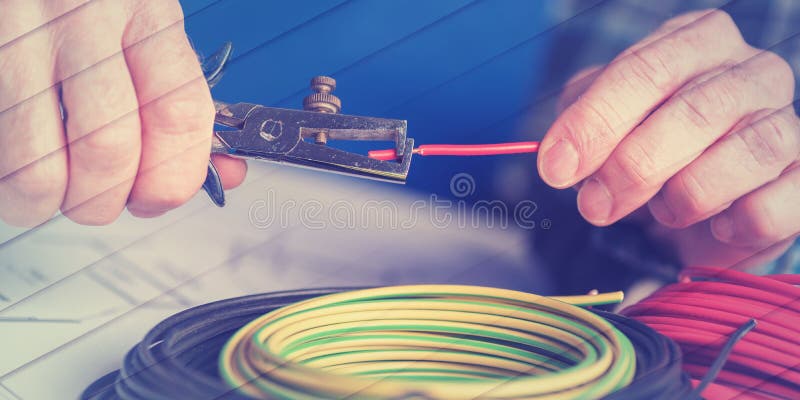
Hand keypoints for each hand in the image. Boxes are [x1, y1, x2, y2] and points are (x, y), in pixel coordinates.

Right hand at [0, 0, 246, 226]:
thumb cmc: (92, 0)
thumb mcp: (149, 29)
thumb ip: (181, 100)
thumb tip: (223, 174)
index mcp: (146, 16)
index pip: (178, 115)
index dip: (173, 179)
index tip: (159, 198)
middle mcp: (84, 21)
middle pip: (109, 150)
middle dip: (107, 201)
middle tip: (101, 199)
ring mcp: (20, 37)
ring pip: (39, 167)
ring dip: (48, 200)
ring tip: (51, 187)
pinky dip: (8, 178)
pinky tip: (18, 157)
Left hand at [538, 9, 799, 267]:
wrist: (705, 196)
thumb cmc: (651, 144)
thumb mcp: (607, 119)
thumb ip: (582, 122)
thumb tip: (562, 156)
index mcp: (699, 41)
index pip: (646, 70)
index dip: (595, 122)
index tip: (556, 169)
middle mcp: (754, 72)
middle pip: (693, 112)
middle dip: (631, 168)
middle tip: (593, 206)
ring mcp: (789, 123)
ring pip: (744, 154)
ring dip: (686, 195)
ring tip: (663, 209)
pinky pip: (775, 205)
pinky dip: (736, 222)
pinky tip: (716, 224)